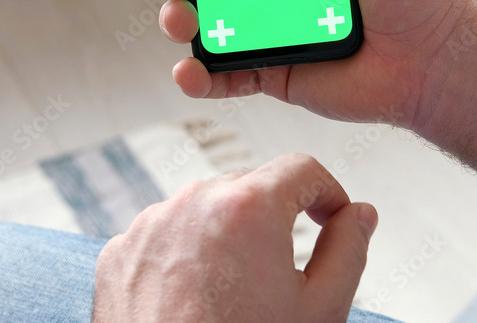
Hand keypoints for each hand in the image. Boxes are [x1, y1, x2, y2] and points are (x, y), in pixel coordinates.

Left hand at [92, 153, 377, 322]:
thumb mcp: (320, 311)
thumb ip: (348, 249)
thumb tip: (359, 214)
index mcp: (247, 207)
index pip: (302, 169)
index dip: (328, 193)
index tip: (330, 218)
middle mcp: (193, 203)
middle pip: (250, 188)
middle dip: (273, 219)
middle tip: (284, 274)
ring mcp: (149, 226)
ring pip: (204, 211)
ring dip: (226, 237)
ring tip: (234, 295)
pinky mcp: (117, 253)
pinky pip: (164, 236)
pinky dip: (183, 256)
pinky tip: (193, 301)